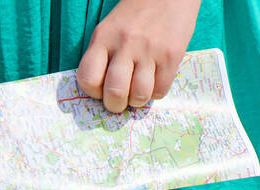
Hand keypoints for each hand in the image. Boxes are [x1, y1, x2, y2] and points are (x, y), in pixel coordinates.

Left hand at [75, 0, 200, 113]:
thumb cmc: (136, 15)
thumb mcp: (110, 28)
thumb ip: (103, 56)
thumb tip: (102, 94)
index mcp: (103, 37)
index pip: (88, 79)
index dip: (93, 92)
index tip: (101, 88)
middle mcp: (125, 43)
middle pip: (114, 92)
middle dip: (115, 104)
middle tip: (120, 100)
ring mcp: (150, 50)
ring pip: (139, 96)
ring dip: (137, 100)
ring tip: (138, 90)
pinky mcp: (172, 55)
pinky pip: (160, 91)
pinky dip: (156, 92)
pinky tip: (154, 80)